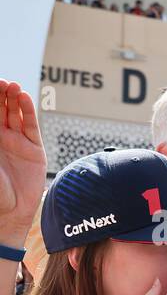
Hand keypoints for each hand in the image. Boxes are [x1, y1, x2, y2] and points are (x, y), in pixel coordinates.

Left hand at [0, 80, 46, 244]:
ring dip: (13, 99)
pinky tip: (24, 97)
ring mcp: (17, 142)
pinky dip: (27, 111)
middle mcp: (0, 137)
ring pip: (14, 114)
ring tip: (12, 86)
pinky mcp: (34, 149)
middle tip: (0, 82)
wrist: (11, 212)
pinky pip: (30, 126)